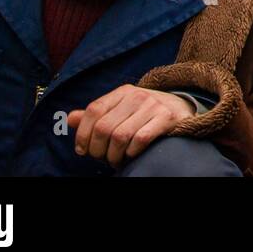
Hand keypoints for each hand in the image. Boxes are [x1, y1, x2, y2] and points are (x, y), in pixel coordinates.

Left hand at [67, 85, 193, 166]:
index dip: (83, 133)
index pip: (94, 110)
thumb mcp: (121, 109)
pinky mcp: (166, 118)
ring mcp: (153, 106)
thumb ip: (96, 115)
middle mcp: (137, 96)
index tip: (82, 150)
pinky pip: (140, 139)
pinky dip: (131, 152)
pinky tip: (132, 154)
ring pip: (120, 136)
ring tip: (117, 159)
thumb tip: (70, 119)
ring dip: (114, 155)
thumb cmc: (145, 113)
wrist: (182, 107)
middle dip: (98, 150)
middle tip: (102, 158)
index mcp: (122, 92)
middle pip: (104, 127)